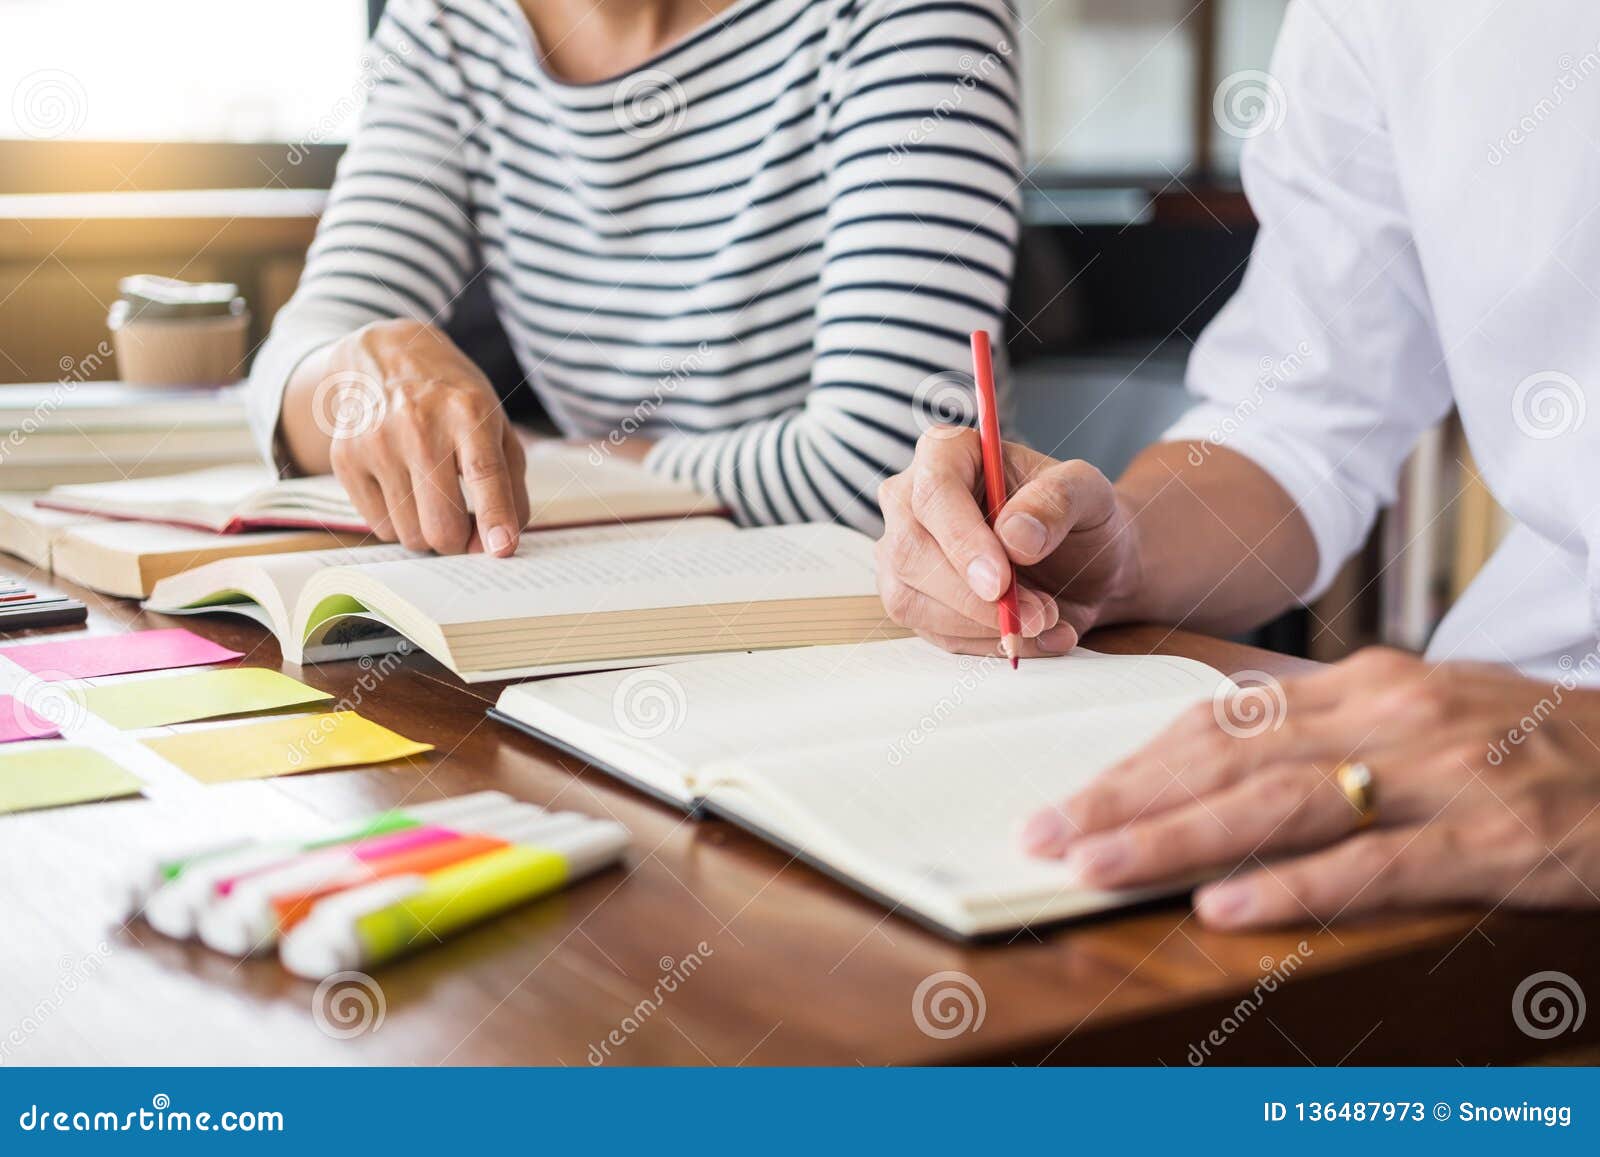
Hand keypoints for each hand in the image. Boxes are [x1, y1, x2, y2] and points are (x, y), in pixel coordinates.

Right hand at [298, 320, 529, 554]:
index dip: (496, 518)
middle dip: (460, 542)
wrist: (384, 357)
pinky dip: (399, 522)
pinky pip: (380, 526)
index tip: (502, 550)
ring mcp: (376, 443)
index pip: (483, 474)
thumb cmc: (452, 399)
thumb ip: (509, 483)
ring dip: (429, 532)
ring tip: (433, 498)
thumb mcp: (496, 424)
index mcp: (467, 412)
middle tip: (465, 529)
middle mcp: (418, 426)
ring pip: (410, 535)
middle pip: (441, 525)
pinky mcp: (345, 459)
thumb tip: (500, 543)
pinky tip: (404, 490)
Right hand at [875, 428, 1140, 655]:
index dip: (962, 540)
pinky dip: (983, 643)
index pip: (934, 492)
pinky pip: (931, 633)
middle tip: (1040, 614)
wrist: (1081, 565)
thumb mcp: (1089, 494)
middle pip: (910, 551)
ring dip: (981, 625)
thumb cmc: (1077, 517)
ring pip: (910, 599)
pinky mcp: (908, 597)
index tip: (1000, 581)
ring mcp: (901, 551)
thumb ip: (1057, 501)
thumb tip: (1015, 536)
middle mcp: (909, 498)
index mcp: (947, 452)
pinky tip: (1027, 634)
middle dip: (974, 597)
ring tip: (1045, 621)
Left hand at [1020, 648, 1599, 928]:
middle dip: (1124, 799)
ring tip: (1097, 864)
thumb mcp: (1414, 715)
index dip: (1133, 762)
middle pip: (1226, 759)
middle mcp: (1383, 715)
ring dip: (1176, 836)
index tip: (1066, 797)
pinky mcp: (1487, 840)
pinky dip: (1292, 886)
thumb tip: (1212, 763)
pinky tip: (1224, 906)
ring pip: (1279, 804)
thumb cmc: (1523, 743)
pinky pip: (1373, 863)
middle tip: (1044, 834)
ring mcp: (1435, 776)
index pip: (1217, 722)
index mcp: (1357, 685)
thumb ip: (1319, 734)